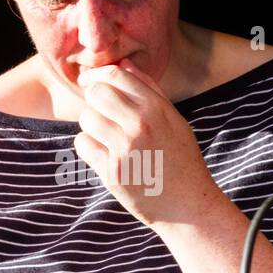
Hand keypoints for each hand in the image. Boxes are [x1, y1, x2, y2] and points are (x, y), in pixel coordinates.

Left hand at [72, 57, 221, 227]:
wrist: (188, 207)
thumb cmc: (181, 161)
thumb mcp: (175, 120)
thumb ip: (150, 90)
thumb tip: (124, 64)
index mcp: (157, 108)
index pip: (117, 75)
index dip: (98, 75)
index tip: (91, 81)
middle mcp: (141, 124)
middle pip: (96, 93)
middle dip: (92, 99)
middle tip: (99, 111)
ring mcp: (125, 148)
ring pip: (86, 119)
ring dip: (91, 126)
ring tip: (107, 137)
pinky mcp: (112, 171)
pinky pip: (84, 145)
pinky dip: (89, 147)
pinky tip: (104, 155)